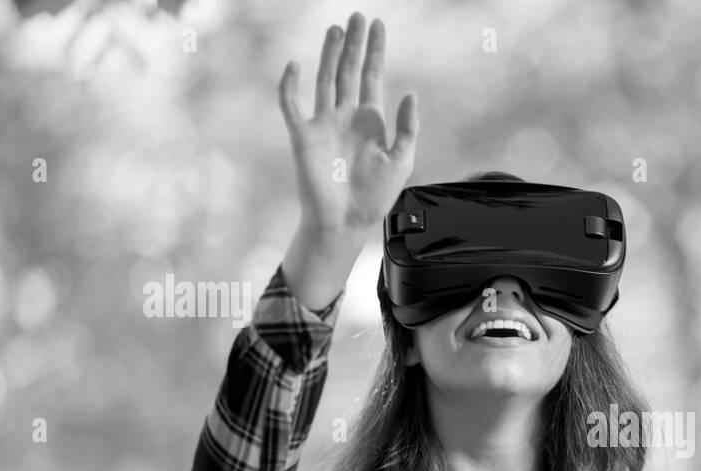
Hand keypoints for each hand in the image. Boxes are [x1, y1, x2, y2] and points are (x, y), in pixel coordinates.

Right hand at [278, 12, 417, 235]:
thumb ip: (407, 128)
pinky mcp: (303, 136)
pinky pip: (293, 105)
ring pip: (325, 80)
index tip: (378, 25)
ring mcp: (323, 123)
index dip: (375, 51)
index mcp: (370, 120)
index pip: (372, 76)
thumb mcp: (401, 161)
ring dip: (329, 54)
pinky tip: (295, 66)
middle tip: (357, 16)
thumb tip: (410, 94)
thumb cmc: (374, 196)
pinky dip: (291, 85)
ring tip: (336, 29)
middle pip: (348, 70)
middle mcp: (346, 116)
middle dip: (353, 44)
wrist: (346, 222)